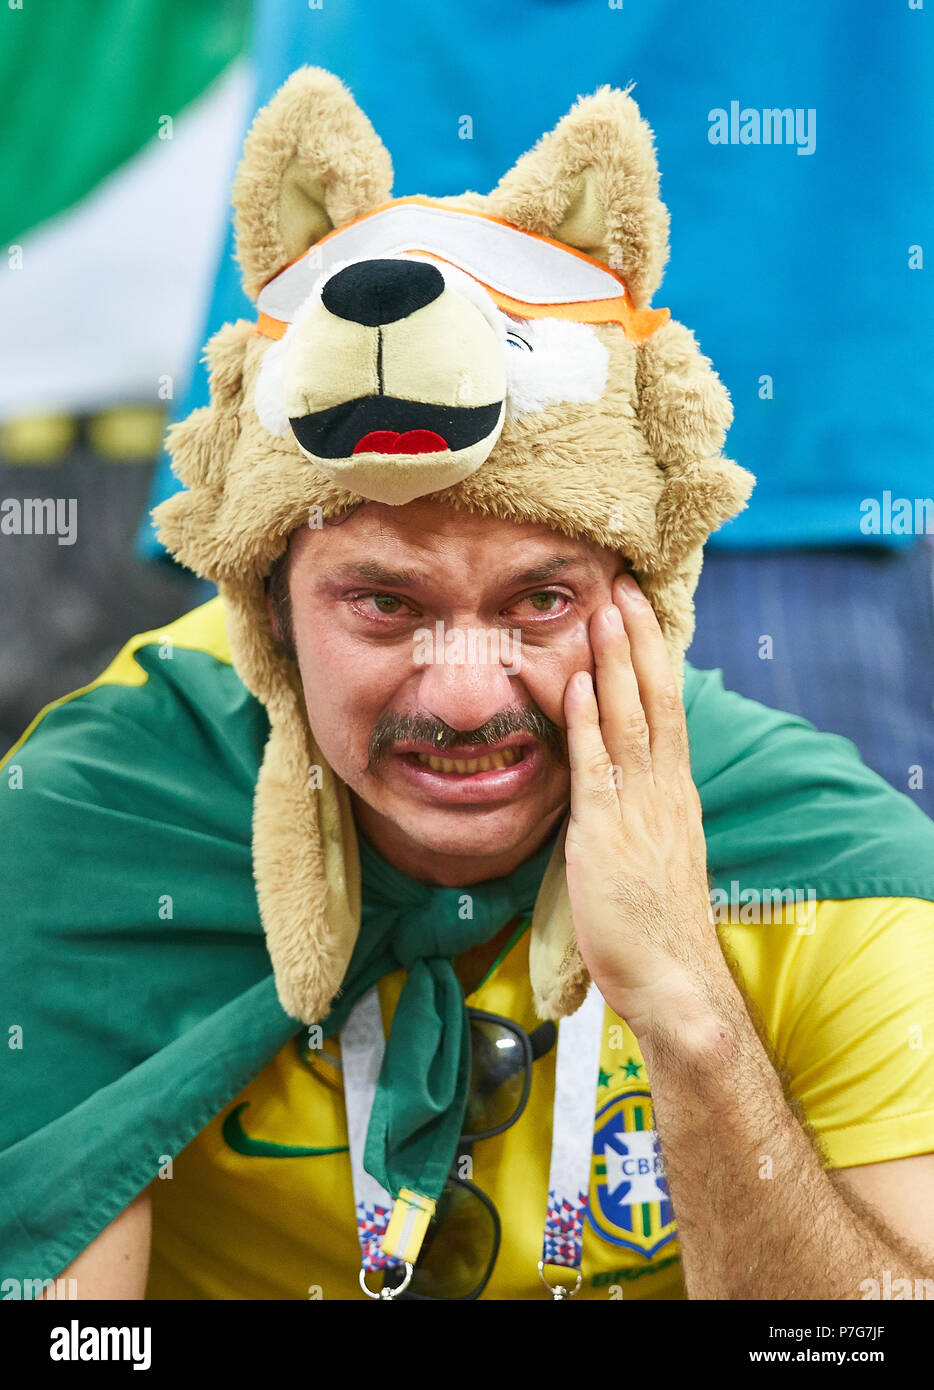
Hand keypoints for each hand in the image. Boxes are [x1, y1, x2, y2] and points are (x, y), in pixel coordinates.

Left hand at [563, 573, 725, 1040]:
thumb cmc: (657, 925)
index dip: (652, 659)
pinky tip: (574, 683)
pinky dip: (586, 722)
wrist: (674, 979)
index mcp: (675, 793)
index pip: (668, 710)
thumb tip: (616, 782)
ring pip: (629, 719)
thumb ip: (638, 811)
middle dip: (636, 640)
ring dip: (614, 662)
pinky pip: (596, 767)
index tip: (640, 614)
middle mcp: (664, 790)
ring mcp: (637, 809)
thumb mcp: (655, 853)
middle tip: (623, 586)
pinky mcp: (606, 835)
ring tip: (604, 610)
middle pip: (655, 699)